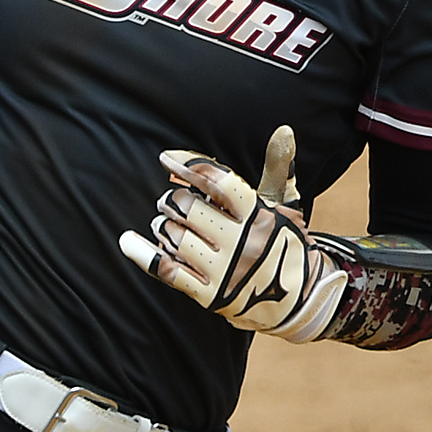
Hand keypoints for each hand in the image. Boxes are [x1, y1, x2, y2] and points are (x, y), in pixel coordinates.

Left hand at [118, 125, 345, 342]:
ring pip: (176, 237)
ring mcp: (226, 271)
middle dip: (173, 200)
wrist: (303, 301)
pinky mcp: (211, 295)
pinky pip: (169, 272)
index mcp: (259, 216)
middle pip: (189, 208)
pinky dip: (144, 255)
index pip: (219, 183)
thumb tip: (283, 129)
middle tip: (171, 200)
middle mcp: (242, 242)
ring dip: (163, 225)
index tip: (165, 157)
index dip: (190, 166)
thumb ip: (277, 168)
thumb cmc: (286, 244)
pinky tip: (127, 241)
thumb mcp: (285, 206)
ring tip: (165, 222)